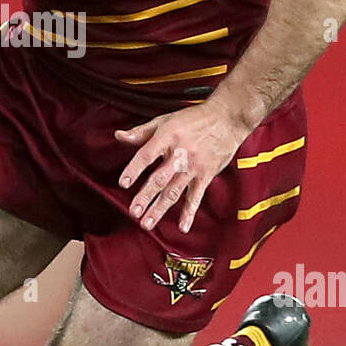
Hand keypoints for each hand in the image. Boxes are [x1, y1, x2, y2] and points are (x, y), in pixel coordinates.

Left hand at [115, 102, 248, 232]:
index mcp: (167, 137)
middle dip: (146, 196)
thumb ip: (141, 132)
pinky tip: (182, 227)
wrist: (227, 119)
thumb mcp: (165, 120)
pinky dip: (189, 213)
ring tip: (147, 223)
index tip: (123, 183)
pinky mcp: (206, 175)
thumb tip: (118, 136)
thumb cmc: (193, 119)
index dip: (134, 169)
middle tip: (133, 212)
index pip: (147, 155)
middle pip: (160, 178)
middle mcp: (180, 154)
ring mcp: (194, 166)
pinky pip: (196, 196)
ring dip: (160, 208)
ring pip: (174, 191)